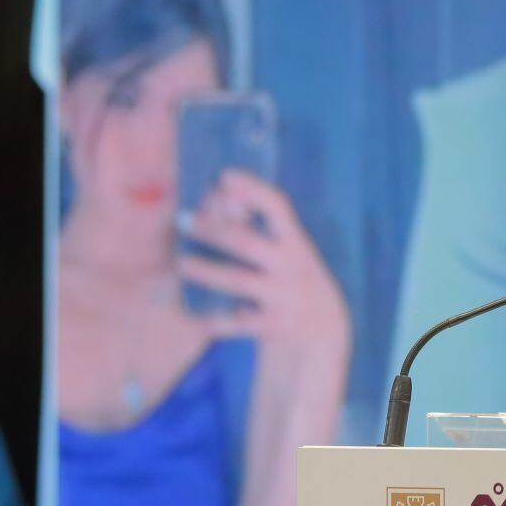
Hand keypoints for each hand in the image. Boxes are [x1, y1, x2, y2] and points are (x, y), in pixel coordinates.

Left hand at [178, 169, 351, 361]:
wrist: (324, 329)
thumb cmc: (291, 278)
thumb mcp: (287, 251)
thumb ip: (259, 229)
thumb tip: (218, 199)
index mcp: (294, 241)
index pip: (277, 207)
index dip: (252, 190)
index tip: (225, 176)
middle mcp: (291, 265)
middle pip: (248, 243)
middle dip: (213, 230)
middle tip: (183, 220)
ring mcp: (283, 296)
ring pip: (238, 280)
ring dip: (207, 271)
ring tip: (182, 263)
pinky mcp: (273, 325)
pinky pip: (238, 321)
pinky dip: (215, 318)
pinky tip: (193, 313)